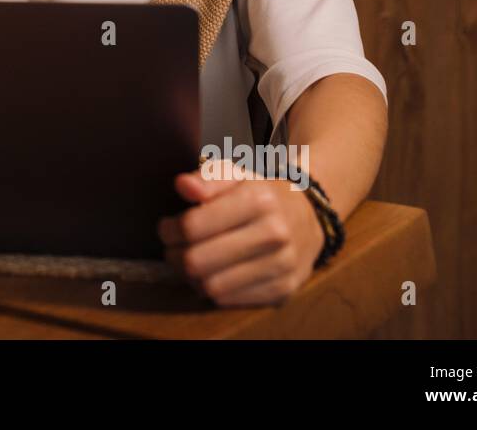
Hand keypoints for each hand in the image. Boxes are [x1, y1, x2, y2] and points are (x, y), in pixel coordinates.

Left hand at [156, 158, 324, 306]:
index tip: (167, 228)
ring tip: (190, 262)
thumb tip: (182, 185)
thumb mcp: (235, 175)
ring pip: (211, 286)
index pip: (193, 226)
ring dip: (190, 277)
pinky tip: (212, 274)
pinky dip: (212, 290)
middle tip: (173, 249)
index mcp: (259, 200)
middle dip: (174, 256)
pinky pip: (230, 301)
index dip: (169, 230)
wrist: (309, 217)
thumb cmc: (261, 195)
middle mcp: (274, 234)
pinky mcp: (283, 291)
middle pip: (197, 261)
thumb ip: (206, 178)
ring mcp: (282, 266)